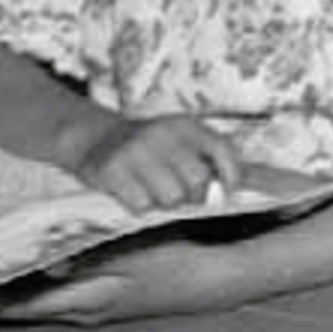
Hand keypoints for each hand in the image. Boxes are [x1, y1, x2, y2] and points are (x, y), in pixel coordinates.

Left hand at [0, 235, 241, 324]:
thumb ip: (91, 257)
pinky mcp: (105, 305)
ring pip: (41, 309)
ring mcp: (95, 311)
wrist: (207, 280)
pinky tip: (30, 285)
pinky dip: (36, 298)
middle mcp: (85, 311)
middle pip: (27, 312)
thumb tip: (50, 266)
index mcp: (87, 299)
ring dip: (13, 301)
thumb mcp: (133, 250)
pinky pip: (58, 305)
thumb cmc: (172, 257)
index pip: (26, 305)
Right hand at [73, 114, 241, 211]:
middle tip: (177, 192)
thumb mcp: (179, 138)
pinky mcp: (112, 170)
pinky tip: (133, 193)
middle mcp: (162, 134)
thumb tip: (238, 189)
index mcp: (185, 125)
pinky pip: (141, 205)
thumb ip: (209, 157)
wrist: (94, 138)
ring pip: (171, 197)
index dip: (232, 175)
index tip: (229, 191)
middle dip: (192, 195)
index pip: (222, 150)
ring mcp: (136, 151)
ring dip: (164, 202)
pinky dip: (140, 206)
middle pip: (197, 181)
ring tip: (153, 190)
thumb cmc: (149, 147)